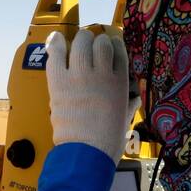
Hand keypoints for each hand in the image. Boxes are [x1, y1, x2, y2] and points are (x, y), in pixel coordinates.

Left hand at [45, 29, 136, 163]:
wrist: (87, 151)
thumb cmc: (109, 140)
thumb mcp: (125, 120)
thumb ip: (129, 106)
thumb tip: (135, 100)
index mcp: (120, 82)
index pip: (119, 51)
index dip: (113, 45)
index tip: (109, 46)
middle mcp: (102, 73)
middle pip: (100, 42)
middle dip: (96, 41)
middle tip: (90, 46)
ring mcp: (80, 75)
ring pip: (80, 42)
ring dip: (79, 40)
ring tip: (77, 44)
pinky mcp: (60, 81)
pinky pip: (56, 54)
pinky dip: (55, 44)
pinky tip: (56, 39)